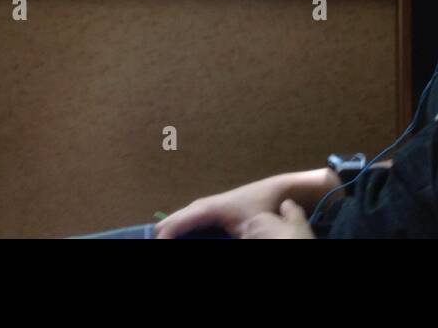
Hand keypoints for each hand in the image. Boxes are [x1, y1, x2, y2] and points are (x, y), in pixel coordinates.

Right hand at [153, 173, 299, 238]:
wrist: (281, 191)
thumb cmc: (266, 209)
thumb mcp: (250, 232)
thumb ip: (227, 239)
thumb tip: (210, 241)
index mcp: (211, 208)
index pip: (178, 223)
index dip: (165, 237)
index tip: (155, 246)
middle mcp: (205, 204)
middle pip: (174, 220)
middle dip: (164, 234)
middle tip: (156, 245)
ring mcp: (209, 206)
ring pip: (181, 219)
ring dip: (171, 232)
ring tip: (161, 241)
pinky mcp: (215, 210)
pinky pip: (190, 221)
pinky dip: (181, 229)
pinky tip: (176, 237)